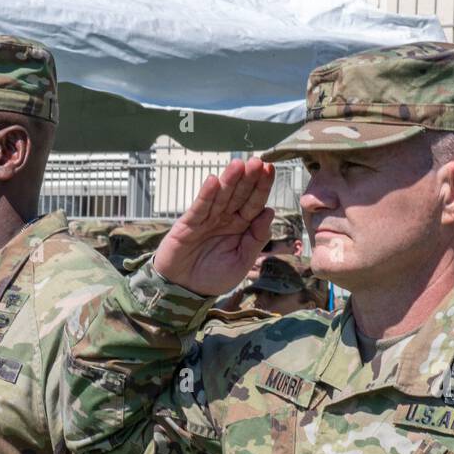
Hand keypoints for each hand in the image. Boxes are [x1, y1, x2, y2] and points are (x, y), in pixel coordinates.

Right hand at [154, 156, 276, 295]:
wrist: (184, 290)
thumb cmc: (213, 277)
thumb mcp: (241, 262)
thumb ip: (256, 240)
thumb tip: (269, 212)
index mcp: (241, 226)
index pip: (254, 203)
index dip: (261, 187)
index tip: (269, 170)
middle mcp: (225, 218)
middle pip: (239, 195)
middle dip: (248, 179)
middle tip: (256, 162)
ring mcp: (207, 219)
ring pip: (220, 197)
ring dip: (229, 181)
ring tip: (238, 165)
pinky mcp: (188, 224)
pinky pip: (199, 208)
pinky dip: (206, 195)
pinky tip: (213, 181)